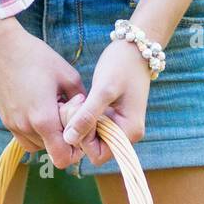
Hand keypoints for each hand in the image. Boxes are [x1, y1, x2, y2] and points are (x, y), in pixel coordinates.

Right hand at [0, 20, 85, 168]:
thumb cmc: (34, 56)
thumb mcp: (67, 74)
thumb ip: (82, 99)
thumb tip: (87, 113)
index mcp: (44, 119)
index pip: (62, 158)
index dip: (74, 152)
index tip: (78, 134)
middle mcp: (27, 128)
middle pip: (51, 151)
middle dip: (62, 139)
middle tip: (65, 117)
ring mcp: (13, 125)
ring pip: (37, 146)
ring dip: (47, 136)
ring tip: (51, 112)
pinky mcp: (5, 120)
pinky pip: (25, 137)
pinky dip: (35, 131)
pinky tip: (38, 110)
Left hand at [60, 38, 150, 165]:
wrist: (134, 48)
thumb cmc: (121, 65)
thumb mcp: (103, 90)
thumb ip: (87, 116)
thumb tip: (69, 139)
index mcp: (129, 131)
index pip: (98, 155)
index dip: (84, 141)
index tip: (80, 117)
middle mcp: (127, 134)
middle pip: (94, 148)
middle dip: (81, 132)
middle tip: (77, 107)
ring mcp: (120, 126)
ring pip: (92, 138)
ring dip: (81, 124)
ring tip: (80, 102)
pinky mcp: (113, 118)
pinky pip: (94, 127)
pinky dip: (84, 118)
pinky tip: (82, 102)